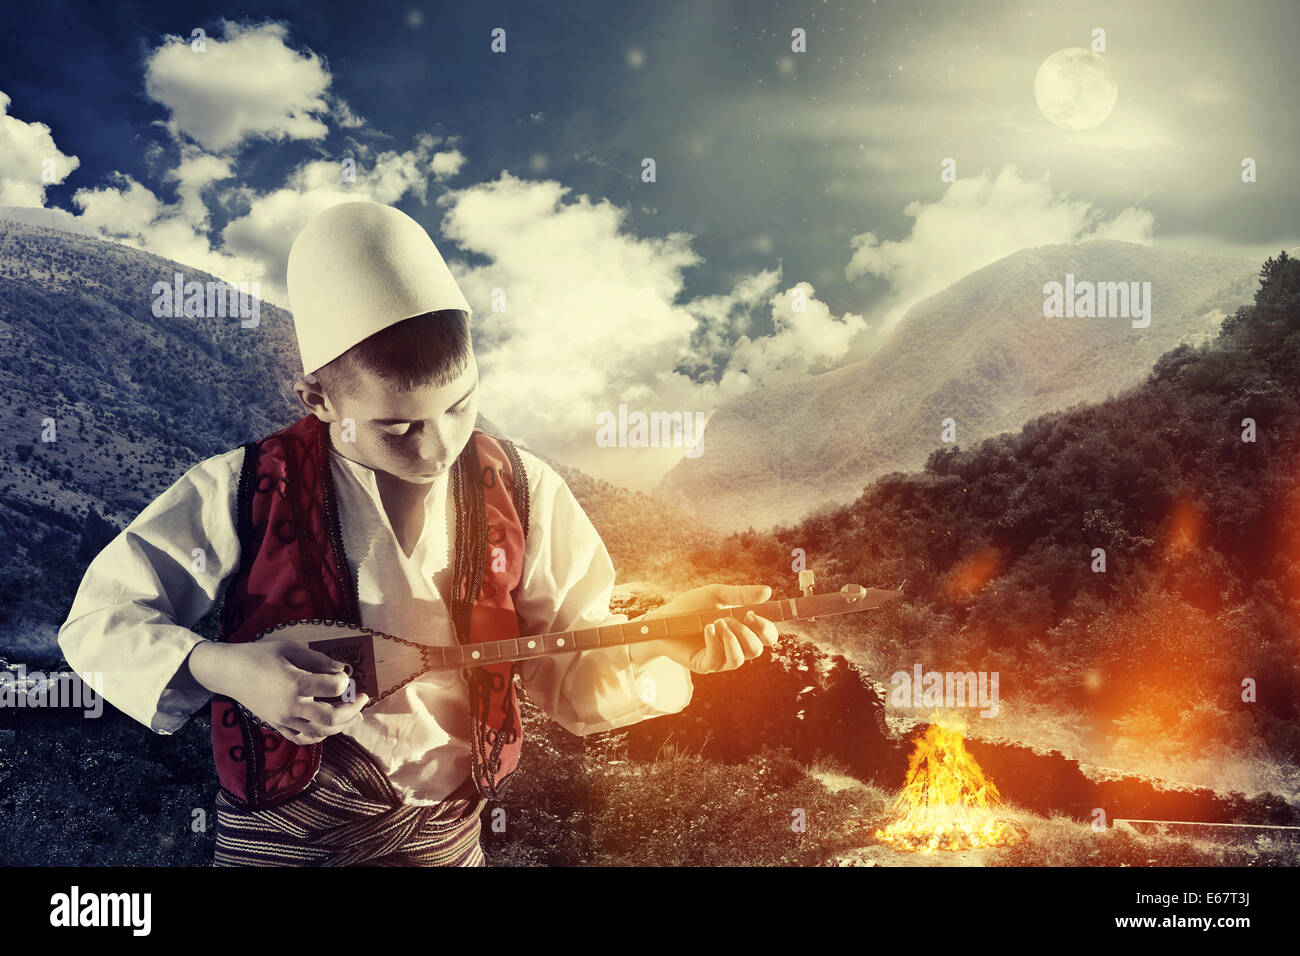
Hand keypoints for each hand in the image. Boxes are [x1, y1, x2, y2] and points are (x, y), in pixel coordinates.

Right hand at [188, 640, 369, 743]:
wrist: (228, 672)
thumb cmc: (260, 655)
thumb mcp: (290, 649)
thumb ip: (319, 660)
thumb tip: (344, 669)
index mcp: (295, 684)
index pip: (333, 688)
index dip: (345, 682)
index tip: (346, 675)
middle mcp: (290, 706)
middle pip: (330, 719)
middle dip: (352, 711)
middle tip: (364, 699)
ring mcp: (282, 720)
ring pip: (318, 733)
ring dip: (341, 726)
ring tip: (356, 716)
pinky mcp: (276, 726)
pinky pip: (302, 738)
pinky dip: (320, 735)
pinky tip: (331, 727)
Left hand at [639, 584, 778, 673]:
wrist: (664, 618)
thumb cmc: (691, 607)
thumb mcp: (717, 595)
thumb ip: (741, 595)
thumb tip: (768, 591)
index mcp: (742, 630)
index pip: (767, 636)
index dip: (765, 628)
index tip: (752, 614)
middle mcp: (734, 646)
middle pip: (757, 650)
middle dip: (747, 633)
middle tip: (731, 618)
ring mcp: (720, 658)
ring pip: (739, 659)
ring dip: (731, 639)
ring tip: (716, 622)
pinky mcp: (704, 665)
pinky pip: (717, 660)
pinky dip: (714, 642)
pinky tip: (707, 628)